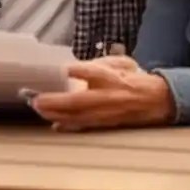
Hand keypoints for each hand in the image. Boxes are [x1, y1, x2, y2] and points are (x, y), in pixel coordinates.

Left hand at [29, 59, 175, 131]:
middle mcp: (107, 96)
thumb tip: (74, 67)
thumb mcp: (120, 62)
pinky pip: (83, 126)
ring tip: (38, 109)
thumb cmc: (133, 78)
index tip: (63, 69)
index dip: (78, 70)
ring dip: (55, 114)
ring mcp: (105, 113)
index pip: (93, 72)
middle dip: (54, 101)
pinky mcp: (105, 124)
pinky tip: (55, 125)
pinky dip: (68, 126)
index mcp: (112, 77)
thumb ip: (98, 63)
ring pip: (76, 116)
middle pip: (77, 101)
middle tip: (34, 98)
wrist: (155, 100)